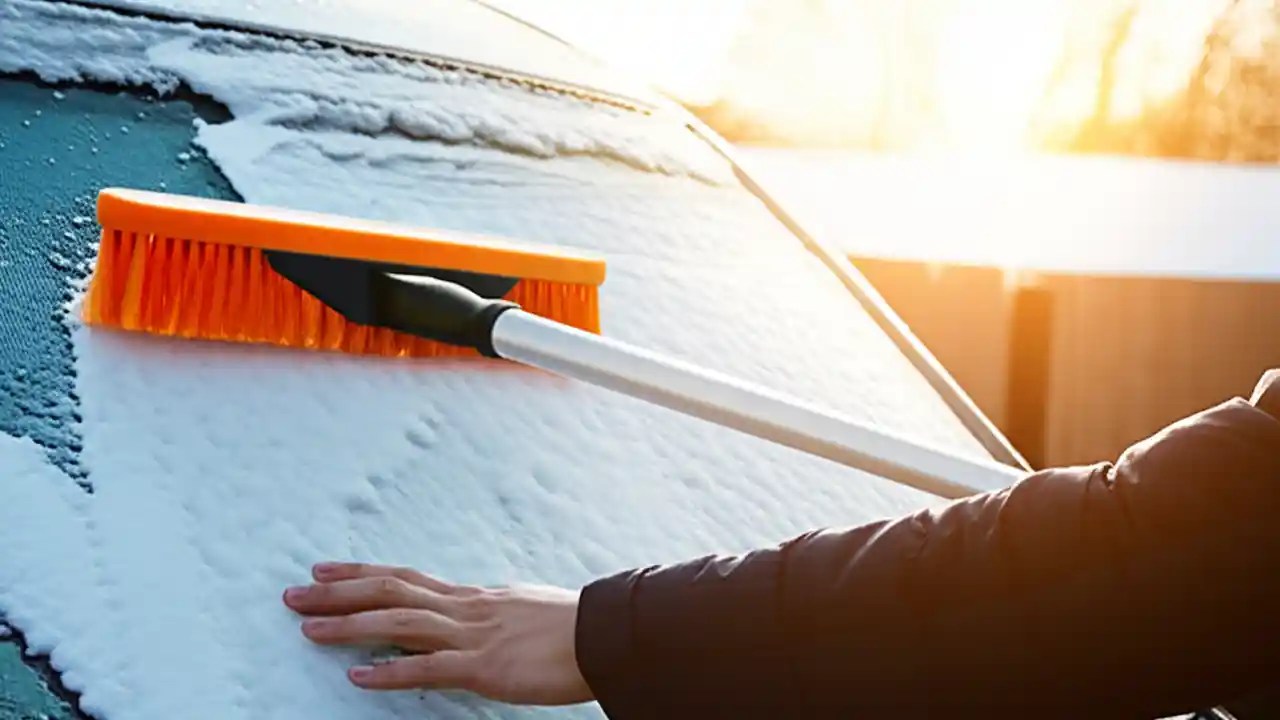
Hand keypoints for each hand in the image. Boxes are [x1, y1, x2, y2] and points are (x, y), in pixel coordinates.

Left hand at [283, 562, 591, 704]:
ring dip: (350, 624)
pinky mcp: (484, 667)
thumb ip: (493, 611)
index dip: (361, 573)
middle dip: (339, 593)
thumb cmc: (572, 626)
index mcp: (474, 597)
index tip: (323, 569)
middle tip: (293, 593)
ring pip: (400, 622)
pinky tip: (357, 675)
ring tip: (307, 628)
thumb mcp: (523, 608)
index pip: (406, 578)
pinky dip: (390, 670)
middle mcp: (465, 608)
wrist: (607, 634)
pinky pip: (428, 668)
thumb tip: (476, 609)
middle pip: (391, 591)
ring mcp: (473, 635)